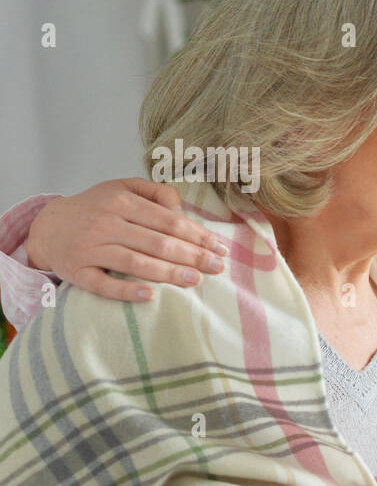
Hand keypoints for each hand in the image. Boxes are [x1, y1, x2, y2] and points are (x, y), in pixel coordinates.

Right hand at [27, 177, 228, 301]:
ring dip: (168, 274)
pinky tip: (150, 296)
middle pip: (157, 243)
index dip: (198, 236)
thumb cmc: (96, 208)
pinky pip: (104, 285)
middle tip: (217, 267)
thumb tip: (184, 212)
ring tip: (196, 280)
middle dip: (192, 256)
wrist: (47, 227)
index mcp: (121, 202)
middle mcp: (106, 224)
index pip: (169, 221)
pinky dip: (126, 291)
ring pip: (135, 263)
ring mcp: (90, 249)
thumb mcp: (122, 188)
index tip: (220, 248)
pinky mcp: (77, 272)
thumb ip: (156, 193)